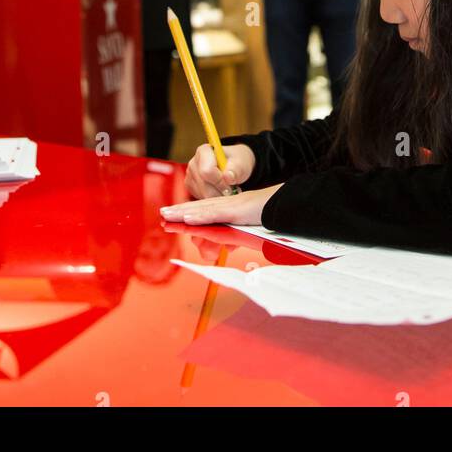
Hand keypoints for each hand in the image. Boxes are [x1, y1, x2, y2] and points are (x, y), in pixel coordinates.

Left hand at [160, 183, 282, 226]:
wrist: (289, 204)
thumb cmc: (273, 215)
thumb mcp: (253, 227)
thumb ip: (239, 234)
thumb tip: (228, 248)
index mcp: (232, 208)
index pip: (207, 209)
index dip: (191, 211)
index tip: (176, 215)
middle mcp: (229, 204)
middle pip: (201, 207)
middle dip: (180, 210)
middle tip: (163, 213)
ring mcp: (232, 206)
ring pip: (203, 209)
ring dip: (183, 212)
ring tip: (167, 214)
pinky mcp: (236, 211)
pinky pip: (215, 214)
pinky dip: (200, 216)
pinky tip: (187, 218)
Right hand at [183, 142, 255, 197]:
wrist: (233, 166)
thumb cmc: (237, 162)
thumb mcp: (241, 163)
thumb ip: (236, 170)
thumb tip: (228, 177)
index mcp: (204, 151)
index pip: (206, 171)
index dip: (219, 181)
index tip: (230, 183)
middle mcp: (194, 162)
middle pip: (203, 185)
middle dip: (220, 191)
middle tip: (232, 189)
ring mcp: (190, 175)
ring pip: (202, 194)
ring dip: (217, 196)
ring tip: (227, 190)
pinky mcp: (191, 187)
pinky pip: (201, 198)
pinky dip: (213, 199)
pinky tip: (220, 192)